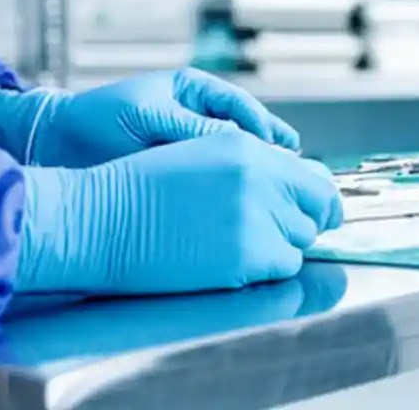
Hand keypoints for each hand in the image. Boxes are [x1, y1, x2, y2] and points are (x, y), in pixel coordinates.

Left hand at [0, 69, 298, 167]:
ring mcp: (191, 140)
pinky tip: (241, 198)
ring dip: (254, 170)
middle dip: (270, 151)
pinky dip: (230, 184)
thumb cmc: (97, 120)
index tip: (283, 148)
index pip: (241, 108)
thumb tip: (239, 141)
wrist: (54, 143)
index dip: (264, 128)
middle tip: (293, 169)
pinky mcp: (180, 167)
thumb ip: (192, 127)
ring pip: (235, 155)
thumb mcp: (148, 117)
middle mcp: (198, 114)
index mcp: (193, 91)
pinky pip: (214, 174)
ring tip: (276, 185)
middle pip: (247, 132)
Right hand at [15, 131, 342, 294]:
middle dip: (299, 225)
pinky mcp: (247, 254)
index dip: (321, 201)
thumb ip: (254, 167)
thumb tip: (302, 187)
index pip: (316, 178)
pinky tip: (229, 262)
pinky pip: (283, 267)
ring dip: (279, 247)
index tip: (320, 215)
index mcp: (249, 148)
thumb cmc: (140, 192)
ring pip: (300, 241)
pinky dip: (265, 270)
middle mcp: (261, 177)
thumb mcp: (202, 156)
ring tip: (234, 245)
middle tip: (269, 236)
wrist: (96, 220)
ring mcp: (257, 216)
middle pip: (316, 210)